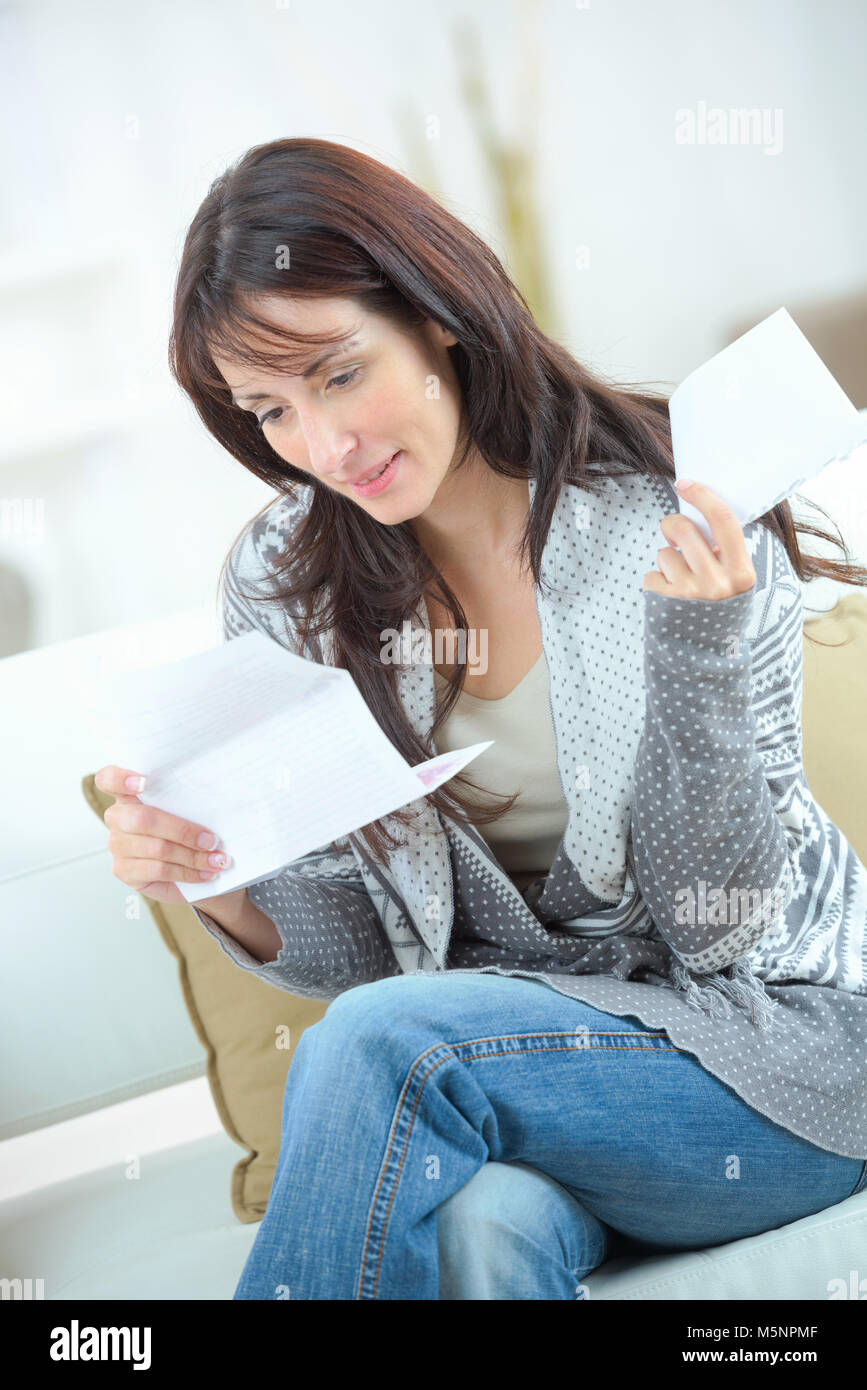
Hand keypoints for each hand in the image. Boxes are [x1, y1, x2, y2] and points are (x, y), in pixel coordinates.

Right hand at [96, 764, 232, 904]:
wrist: (189, 872)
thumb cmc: (188, 834)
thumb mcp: (189, 813)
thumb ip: (189, 804)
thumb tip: (215, 806)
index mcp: (129, 795)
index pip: (108, 779)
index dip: (120, 778)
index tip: (144, 782)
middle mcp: (118, 818)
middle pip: (142, 818)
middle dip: (183, 831)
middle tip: (211, 840)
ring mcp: (117, 845)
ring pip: (156, 847)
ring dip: (193, 856)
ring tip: (216, 860)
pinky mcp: (123, 870)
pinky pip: (157, 869)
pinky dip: (187, 872)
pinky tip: (204, 874)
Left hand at [642, 479, 755, 600]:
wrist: (705, 652)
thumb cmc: (720, 606)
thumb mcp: (735, 580)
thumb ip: (724, 551)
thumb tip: (698, 513)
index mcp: (742, 572)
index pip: (723, 521)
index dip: (703, 496)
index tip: (686, 483)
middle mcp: (718, 583)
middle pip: (684, 530)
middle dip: (672, 524)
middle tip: (672, 531)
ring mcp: (690, 594)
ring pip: (664, 552)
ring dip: (667, 559)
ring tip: (679, 577)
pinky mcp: (665, 603)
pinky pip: (651, 574)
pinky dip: (656, 580)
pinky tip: (669, 595)